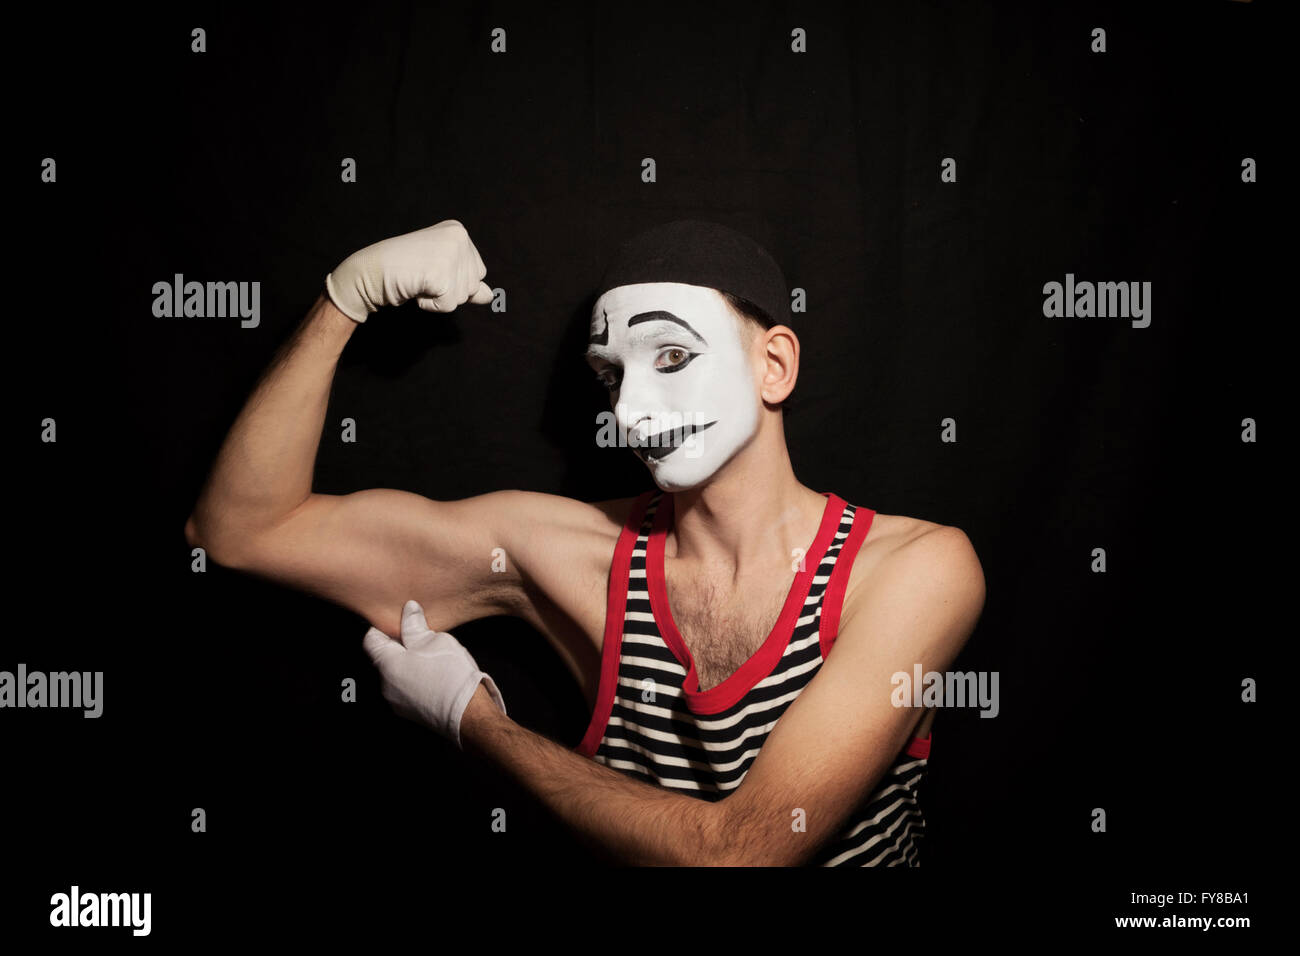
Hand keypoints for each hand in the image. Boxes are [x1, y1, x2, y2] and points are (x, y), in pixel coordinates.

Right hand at [324, 219, 493, 321]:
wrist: (370, 271)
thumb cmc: (402, 271)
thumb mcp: (440, 273)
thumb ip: (466, 282)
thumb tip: (490, 296)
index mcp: (458, 231)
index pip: (478, 272)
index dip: (453, 280)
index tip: (429, 269)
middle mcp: (458, 237)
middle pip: (473, 285)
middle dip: (449, 290)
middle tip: (422, 275)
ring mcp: (450, 253)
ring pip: (462, 297)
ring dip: (439, 298)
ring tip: (419, 280)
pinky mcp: (441, 272)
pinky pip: (448, 305)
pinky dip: (431, 305)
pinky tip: (416, 288)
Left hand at [362, 600, 505, 748]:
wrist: (468, 713)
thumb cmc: (451, 676)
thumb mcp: (434, 640)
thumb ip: (415, 625)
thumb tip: (408, 609)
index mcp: (386, 665)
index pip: (371, 640)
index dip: (383, 626)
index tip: (399, 621)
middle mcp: (386, 686)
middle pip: (384, 658)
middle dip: (400, 645)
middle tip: (421, 636)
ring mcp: (397, 702)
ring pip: (397, 674)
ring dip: (409, 662)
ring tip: (433, 657)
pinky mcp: (410, 713)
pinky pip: (408, 689)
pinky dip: (417, 678)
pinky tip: (437, 674)